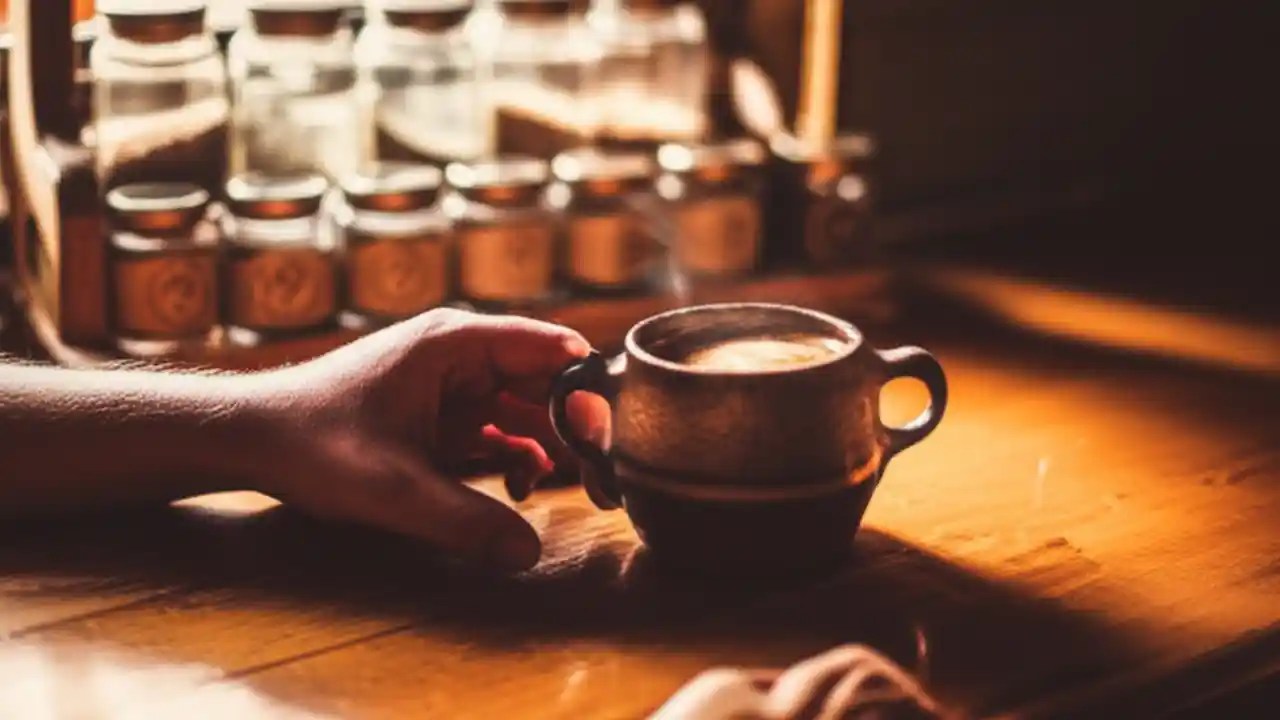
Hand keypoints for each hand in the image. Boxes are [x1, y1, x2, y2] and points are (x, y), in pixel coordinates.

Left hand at [253, 308, 608, 572]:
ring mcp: (452, 384)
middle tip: (603, 478)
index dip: (588, 391)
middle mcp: (462, 355)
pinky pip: (498, 431)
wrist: (253, 440)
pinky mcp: (440, 414)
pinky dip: (515, 459)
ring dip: (550, 448)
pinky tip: (514, 492)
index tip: (604, 442)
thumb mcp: (391, 489)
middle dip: (578, 427)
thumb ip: (462, 520)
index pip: (552, 347)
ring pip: (527, 409)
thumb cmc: (312, 442)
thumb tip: (529, 554)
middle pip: (548, 381)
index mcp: (456, 344)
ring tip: (572, 489)